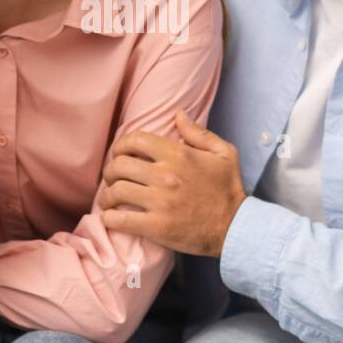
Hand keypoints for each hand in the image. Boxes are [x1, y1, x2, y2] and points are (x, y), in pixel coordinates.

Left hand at [98, 109, 246, 256]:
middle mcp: (166, 176)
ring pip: (116, 191)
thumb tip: (178, 114)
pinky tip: (111, 217)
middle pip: (119, 165)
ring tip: (109, 199)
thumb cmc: (228, 190)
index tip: (119, 154)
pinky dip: (109, 218)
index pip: (135, 140)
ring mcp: (159, 202)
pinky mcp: (156, 227)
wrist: (235, 228)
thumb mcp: (224, 153)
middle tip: (112, 178)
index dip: (121, 145)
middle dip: (110, 171)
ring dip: (107, 196)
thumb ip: (199, 132)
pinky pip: (120, 219)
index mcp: (178, 155)